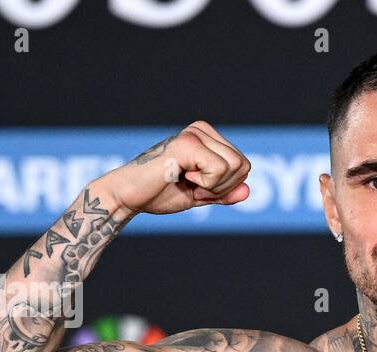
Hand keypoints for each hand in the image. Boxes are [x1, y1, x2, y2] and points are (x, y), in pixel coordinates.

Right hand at [100, 121, 251, 214]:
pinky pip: (219, 169)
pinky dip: (206, 185)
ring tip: (186, 182)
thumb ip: (224, 193)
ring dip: (213, 187)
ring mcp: (194, 133)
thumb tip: (247, 191)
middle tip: (193, 187)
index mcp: (207, 137)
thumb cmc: (159, 193)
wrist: (129, 196)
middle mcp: (201, 130)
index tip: (197, 188)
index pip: (243, 166)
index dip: (225, 187)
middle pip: (243, 166)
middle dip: (221, 188)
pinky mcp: (186, 143)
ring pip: (235, 167)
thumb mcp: (200, 196)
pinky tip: (181, 177)